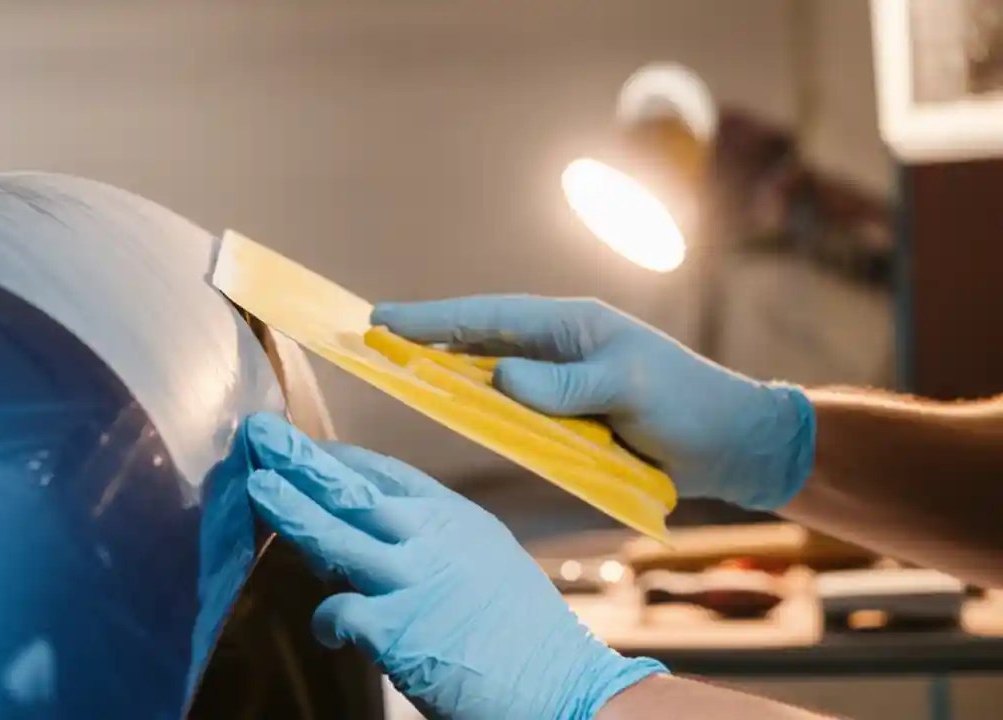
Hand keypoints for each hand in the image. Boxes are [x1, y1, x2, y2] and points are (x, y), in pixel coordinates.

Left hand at [242, 413, 664, 719]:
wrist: (563, 687)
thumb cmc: (526, 635)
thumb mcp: (486, 563)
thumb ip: (433, 545)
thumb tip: (370, 542)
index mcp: (457, 519)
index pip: (387, 474)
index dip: (340, 457)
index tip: (304, 445)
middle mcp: (433, 540)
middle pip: (353, 490)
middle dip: (302, 460)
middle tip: (261, 433)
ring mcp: (413, 580)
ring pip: (335, 535)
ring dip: (290, 510)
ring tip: (254, 485)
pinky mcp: (398, 629)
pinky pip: (340, 612)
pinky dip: (327, 621)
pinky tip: (330, 633)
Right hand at [372, 296, 814, 509]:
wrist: (731, 444)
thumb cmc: (687, 404)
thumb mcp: (628, 388)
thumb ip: (565, 384)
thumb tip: (499, 378)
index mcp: (571, 325)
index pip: (490, 317)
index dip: (435, 318)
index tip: (383, 317)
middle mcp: (559, 348)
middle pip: (480, 340)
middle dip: (429, 338)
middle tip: (374, 338)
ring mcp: (562, 383)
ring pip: (490, 375)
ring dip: (449, 373)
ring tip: (401, 372)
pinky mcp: (569, 417)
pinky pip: (512, 410)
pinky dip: (480, 409)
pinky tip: (456, 413)